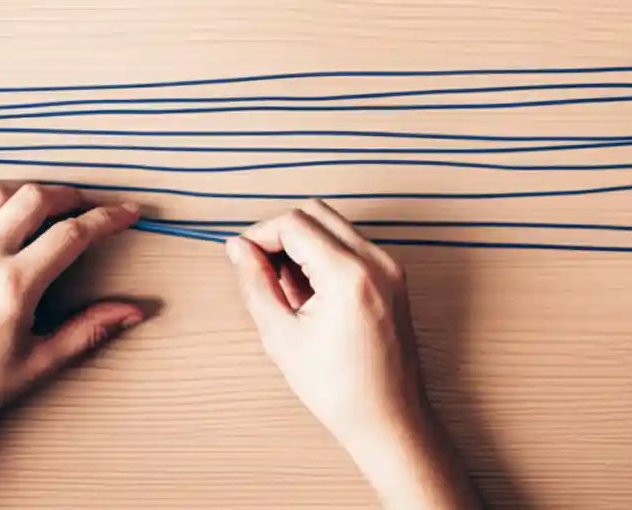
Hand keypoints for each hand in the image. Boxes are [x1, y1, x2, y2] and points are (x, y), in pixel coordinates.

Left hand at [0, 183, 145, 509]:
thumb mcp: (38, 363)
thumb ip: (88, 330)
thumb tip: (135, 311)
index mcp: (13, 286)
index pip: (72, 234)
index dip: (107, 218)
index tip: (128, 213)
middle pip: (35, 198)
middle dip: (70, 195)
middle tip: (86, 207)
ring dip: (26, 192)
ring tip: (44, 207)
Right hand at [225, 200, 478, 508]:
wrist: (389, 419)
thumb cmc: (338, 388)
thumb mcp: (280, 336)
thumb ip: (254, 283)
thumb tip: (238, 247)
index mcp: (349, 275)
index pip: (293, 223)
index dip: (260, 235)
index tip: (243, 259)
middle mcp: (376, 262)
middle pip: (315, 212)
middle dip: (281, 233)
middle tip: (263, 270)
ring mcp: (390, 268)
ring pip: (333, 225)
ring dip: (302, 243)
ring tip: (288, 289)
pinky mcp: (393, 277)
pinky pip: (350, 245)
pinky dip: (324, 255)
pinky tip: (312, 295)